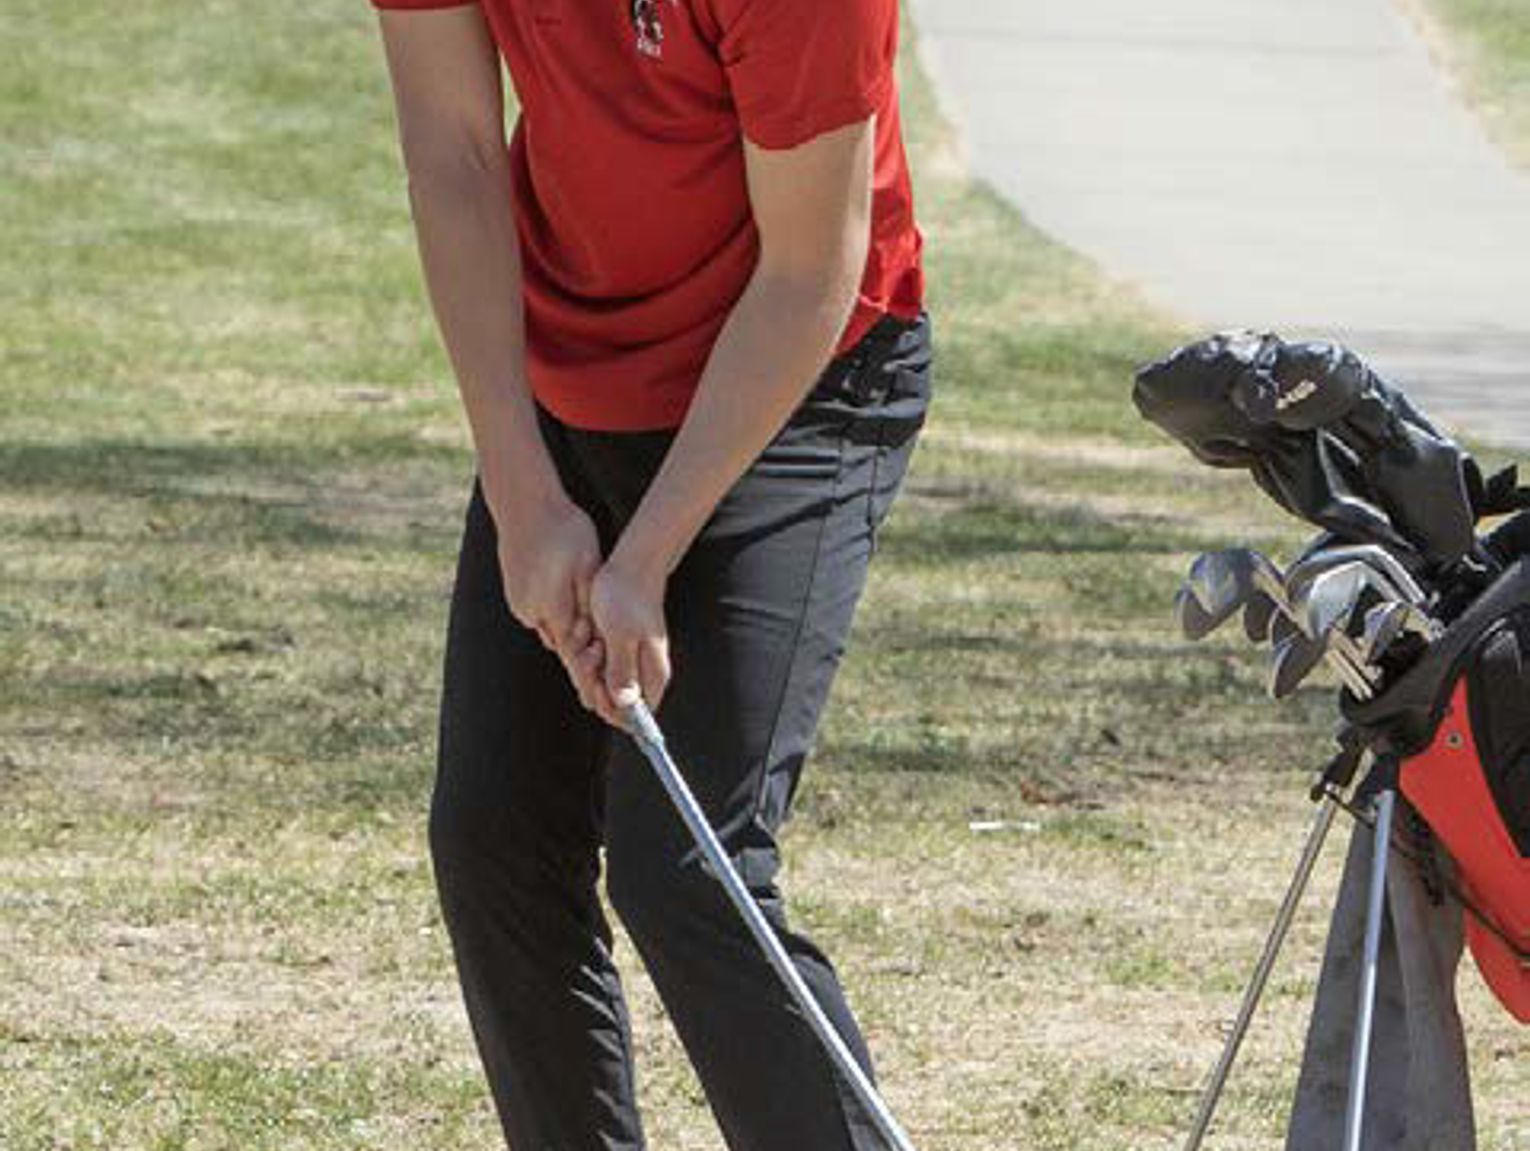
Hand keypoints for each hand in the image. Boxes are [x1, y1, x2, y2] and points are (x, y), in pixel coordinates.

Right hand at [491, 489, 599, 652]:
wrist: (525, 503)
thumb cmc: (564, 529)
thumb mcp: (588, 562)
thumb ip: (588, 601)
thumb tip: (594, 632)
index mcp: (547, 606)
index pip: (571, 648)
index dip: (590, 650)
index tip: (605, 642)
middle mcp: (527, 609)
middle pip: (558, 640)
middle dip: (578, 640)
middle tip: (600, 626)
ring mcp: (517, 601)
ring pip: (547, 626)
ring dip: (564, 623)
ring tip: (585, 604)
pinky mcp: (512, 591)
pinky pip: (536, 612)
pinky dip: (551, 610)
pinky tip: (566, 590)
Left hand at [587, 554, 671, 728]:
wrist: (631, 566)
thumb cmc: (629, 597)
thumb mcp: (621, 635)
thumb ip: (621, 671)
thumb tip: (623, 704)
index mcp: (653, 676)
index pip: (635, 718)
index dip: (611, 710)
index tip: (597, 685)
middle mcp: (645, 674)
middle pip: (614, 703)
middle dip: (594, 683)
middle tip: (592, 651)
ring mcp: (631, 662)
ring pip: (602, 683)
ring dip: (587, 665)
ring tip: (589, 636)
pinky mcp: (619, 650)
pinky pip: (597, 665)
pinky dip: (586, 652)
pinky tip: (586, 630)